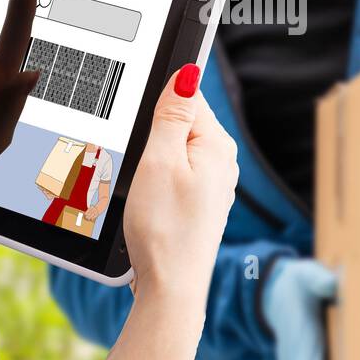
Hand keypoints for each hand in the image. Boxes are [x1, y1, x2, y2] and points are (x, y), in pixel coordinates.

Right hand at [125, 65, 238, 307]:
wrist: (170, 287)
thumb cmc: (164, 228)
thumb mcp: (160, 161)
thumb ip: (172, 114)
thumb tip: (186, 72)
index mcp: (216, 143)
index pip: (187, 96)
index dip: (156, 103)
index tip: (141, 128)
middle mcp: (220, 161)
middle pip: (178, 123)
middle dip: (150, 135)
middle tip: (139, 168)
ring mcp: (211, 183)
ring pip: (171, 151)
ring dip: (148, 162)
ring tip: (142, 192)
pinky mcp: (197, 203)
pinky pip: (172, 175)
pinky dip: (153, 182)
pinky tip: (146, 204)